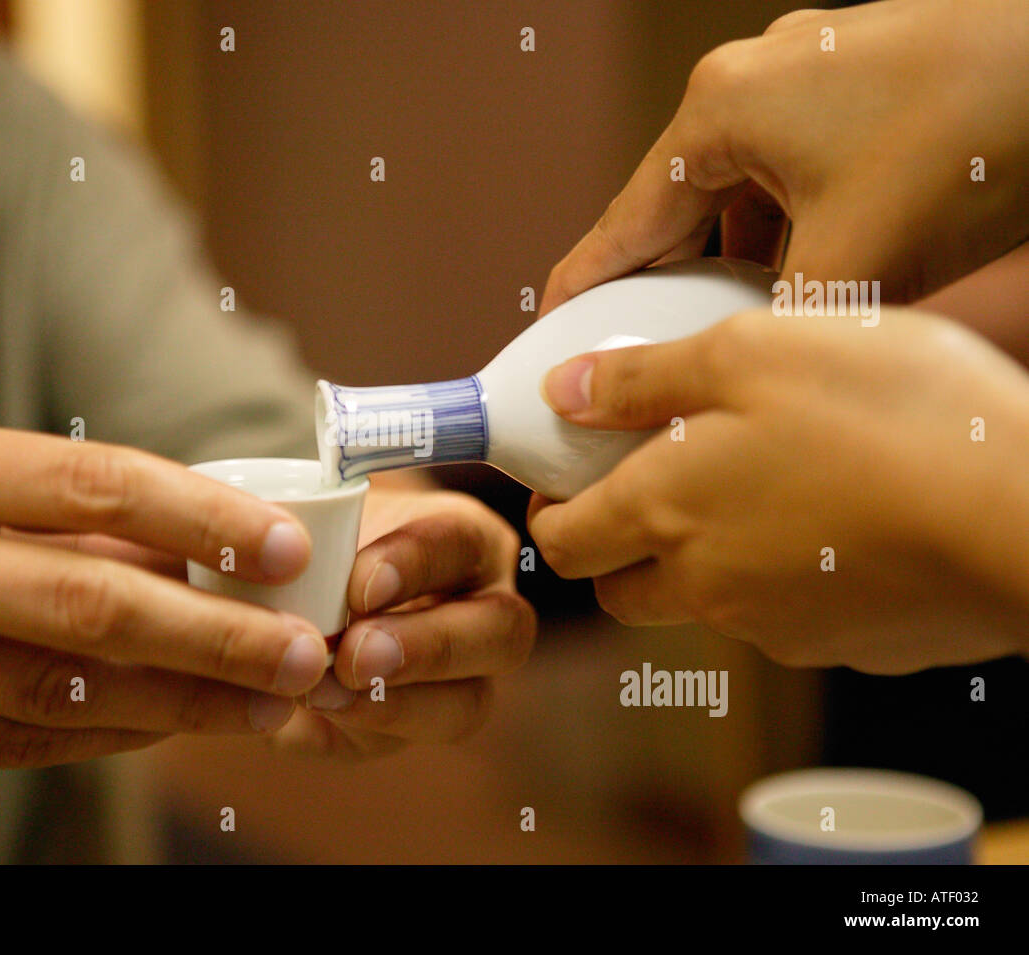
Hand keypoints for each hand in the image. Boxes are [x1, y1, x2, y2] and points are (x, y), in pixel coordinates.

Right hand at [0, 409, 332, 766]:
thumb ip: (35, 499)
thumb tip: (173, 542)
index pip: (87, 483)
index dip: (198, 518)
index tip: (281, 544)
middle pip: (89, 606)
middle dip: (215, 636)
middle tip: (304, 652)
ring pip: (62, 691)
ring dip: (181, 701)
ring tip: (267, 702)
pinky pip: (15, 740)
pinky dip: (105, 732)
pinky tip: (170, 723)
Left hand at [271, 486, 535, 756]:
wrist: (289, 582)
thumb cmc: (316, 534)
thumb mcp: (321, 517)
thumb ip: (321, 532)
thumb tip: (296, 559)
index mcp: (467, 539)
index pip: (461, 542)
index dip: (416, 564)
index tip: (360, 586)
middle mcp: (483, 610)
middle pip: (500, 634)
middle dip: (428, 649)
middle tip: (356, 655)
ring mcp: (458, 680)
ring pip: (464, 706)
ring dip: (394, 705)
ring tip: (322, 693)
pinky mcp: (402, 729)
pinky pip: (392, 744)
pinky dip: (343, 733)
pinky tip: (299, 716)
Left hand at [532, 308, 1028, 673]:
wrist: (1022, 515)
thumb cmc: (886, 414)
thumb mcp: (749, 351)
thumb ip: (641, 378)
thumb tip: (560, 394)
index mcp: (666, 513)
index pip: (563, 545)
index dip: (552, 516)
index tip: (565, 486)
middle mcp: (705, 587)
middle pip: (622, 592)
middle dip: (616, 550)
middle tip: (650, 489)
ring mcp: (776, 626)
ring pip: (703, 603)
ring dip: (703, 559)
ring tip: (759, 485)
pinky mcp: (842, 645)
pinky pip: (783, 616)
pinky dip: (782, 576)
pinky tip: (834, 519)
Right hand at [541, 0, 1028, 311]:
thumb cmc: (977, 137)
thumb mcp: (857, 262)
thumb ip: (774, 328)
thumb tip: (738, 380)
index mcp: (718, 111)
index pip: (623, 224)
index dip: (583, 291)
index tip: (549, 337)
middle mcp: (748, 82)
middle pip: (676, 208)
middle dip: (667, 282)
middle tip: (650, 351)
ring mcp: (805, 76)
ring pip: (737, 193)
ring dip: (735, 260)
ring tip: (738, 326)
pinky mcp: (854, 86)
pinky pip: (789, 171)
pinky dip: (787, 227)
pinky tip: (811, 276)